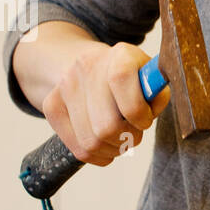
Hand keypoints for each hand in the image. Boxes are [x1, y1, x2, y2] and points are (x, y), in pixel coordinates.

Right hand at [40, 37, 169, 165]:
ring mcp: (65, 86)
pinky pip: (78, 149)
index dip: (138, 112)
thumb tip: (149, 109)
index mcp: (119, 54)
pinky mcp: (51, 106)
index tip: (144, 121)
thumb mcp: (152, 81)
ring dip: (114, 149)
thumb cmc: (132, 82)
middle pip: (106, 125)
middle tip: (134, 133)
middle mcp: (87, 65)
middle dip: (128, 138)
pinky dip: (99, 155)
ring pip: (91, 142)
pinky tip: (107, 144)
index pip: (121, 80)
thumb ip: (157, 95)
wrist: (93, 69)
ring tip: (121, 138)